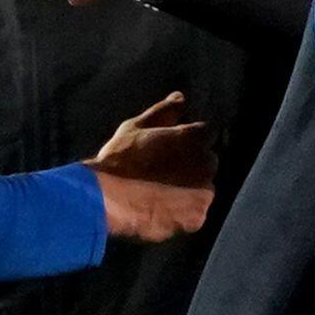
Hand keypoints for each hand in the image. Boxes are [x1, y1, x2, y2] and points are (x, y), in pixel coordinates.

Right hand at [92, 90, 216, 242]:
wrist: (107, 198)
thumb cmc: (119, 158)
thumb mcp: (136, 126)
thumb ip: (163, 111)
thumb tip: (180, 97)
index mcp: (193, 137)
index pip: (206, 134)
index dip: (189, 141)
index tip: (172, 149)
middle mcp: (205, 163)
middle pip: (208, 162)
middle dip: (192, 165)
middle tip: (163, 172)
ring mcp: (203, 192)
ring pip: (203, 189)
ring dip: (189, 189)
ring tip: (160, 193)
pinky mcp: (197, 217)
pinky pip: (195, 214)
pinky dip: (183, 214)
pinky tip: (161, 209)